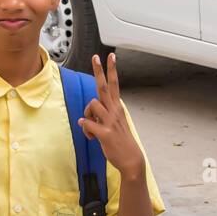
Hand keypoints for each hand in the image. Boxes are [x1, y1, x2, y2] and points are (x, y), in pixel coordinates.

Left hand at [79, 53, 144, 178]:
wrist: (131, 159)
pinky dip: (85, 128)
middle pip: (105, 87)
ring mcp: (110, 122)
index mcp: (117, 108)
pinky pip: (87, 124)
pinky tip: (90, 135)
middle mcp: (114, 111)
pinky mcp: (105, 133)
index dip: (112, 70)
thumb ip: (101, 117)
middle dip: (100, 71)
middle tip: (95, 57)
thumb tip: (85, 118)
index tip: (110, 56)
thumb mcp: (114, 125)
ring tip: (90, 127)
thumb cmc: (121, 142)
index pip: (114, 85)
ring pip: (92, 105)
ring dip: (86, 115)